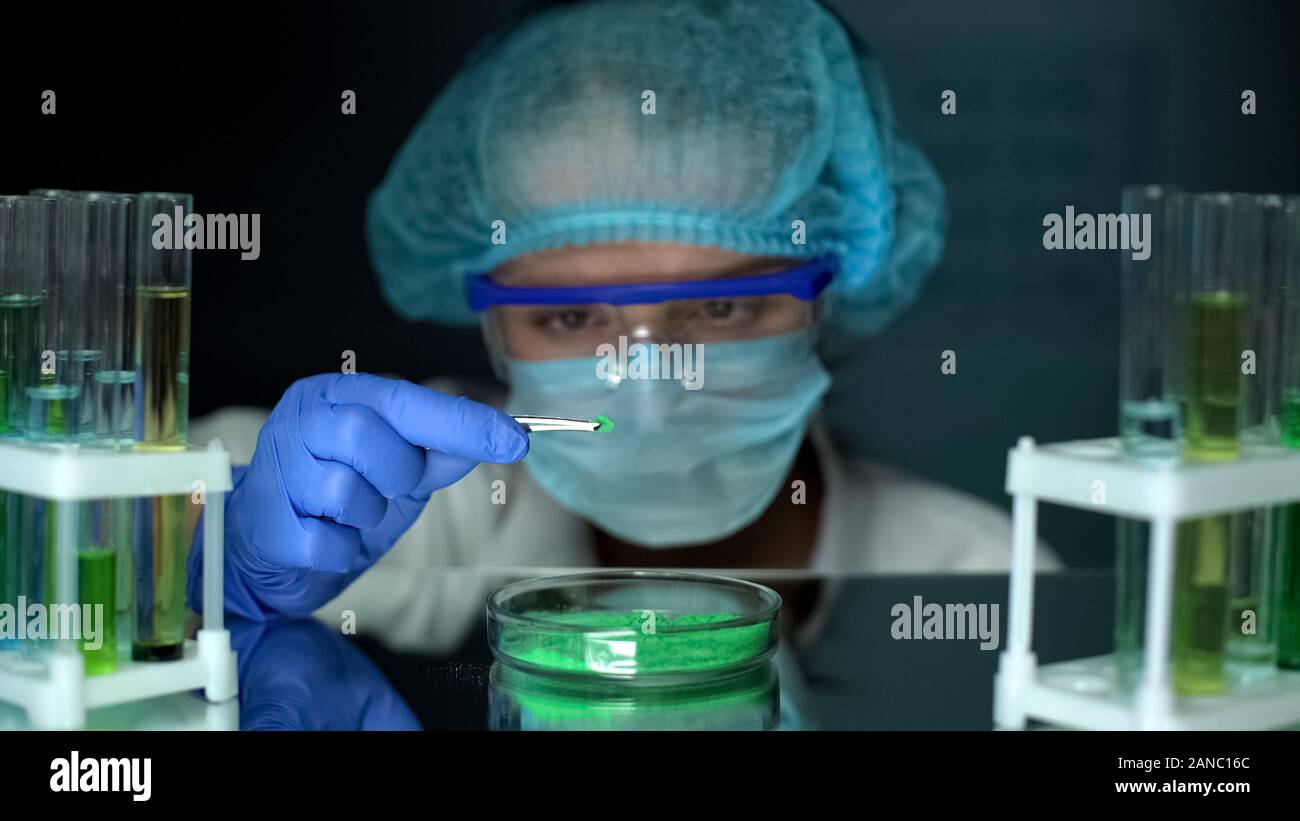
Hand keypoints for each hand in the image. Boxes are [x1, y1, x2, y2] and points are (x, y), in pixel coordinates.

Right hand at [188, 373, 527, 618]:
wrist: (270, 551)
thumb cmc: (338, 498)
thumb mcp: (399, 471)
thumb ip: (442, 451)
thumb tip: (500, 435)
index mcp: (335, 395)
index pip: (404, 399)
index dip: (461, 421)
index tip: (516, 439)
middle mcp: (299, 420)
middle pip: (365, 436)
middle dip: (396, 472)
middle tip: (388, 488)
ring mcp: (276, 471)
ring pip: (344, 489)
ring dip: (367, 513)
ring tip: (350, 514)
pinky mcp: (267, 525)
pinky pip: (327, 541)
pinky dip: (343, 549)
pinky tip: (328, 538)